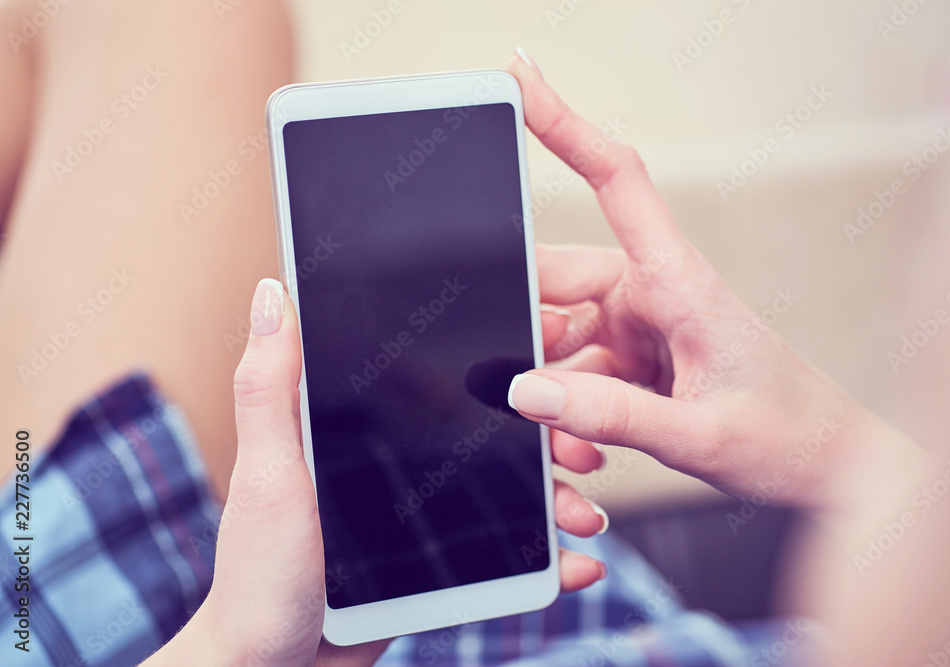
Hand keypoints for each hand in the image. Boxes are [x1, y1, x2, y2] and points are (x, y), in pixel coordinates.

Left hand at [143, 279, 608, 666]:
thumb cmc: (256, 575)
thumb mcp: (268, 472)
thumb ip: (270, 388)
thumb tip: (274, 293)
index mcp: (359, 429)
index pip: (440, 378)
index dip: (498, 363)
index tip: (552, 346)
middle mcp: (398, 464)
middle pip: (489, 435)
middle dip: (547, 436)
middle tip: (583, 447)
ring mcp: (425, 517)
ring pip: (508, 495)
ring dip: (557, 499)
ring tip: (586, 515)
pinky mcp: (440, 566)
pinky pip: (502, 557)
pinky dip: (544, 562)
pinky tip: (576, 565)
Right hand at [506, 52, 919, 510]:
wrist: (824, 469)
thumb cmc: (788, 436)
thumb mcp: (700, 435)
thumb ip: (612, 416)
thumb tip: (525, 391)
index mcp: (678, 282)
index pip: (616, 181)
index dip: (565, 124)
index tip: (518, 78)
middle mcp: (651, 293)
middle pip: (555, 275)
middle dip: (524, 326)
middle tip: (513, 385)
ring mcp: (638, 328)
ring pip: (554, 335)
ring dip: (550, 389)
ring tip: (577, 448)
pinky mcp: (631, 362)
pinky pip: (572, 375)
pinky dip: (568, 413)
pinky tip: (587, 451)